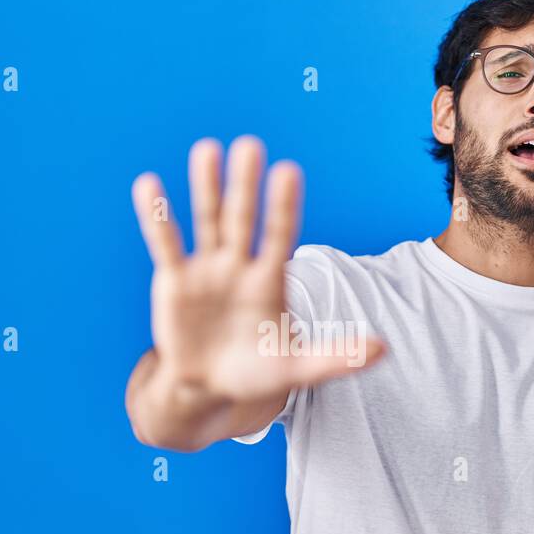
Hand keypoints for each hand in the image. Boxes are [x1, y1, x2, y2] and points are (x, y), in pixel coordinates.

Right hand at [131, 135, 384, 402]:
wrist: (207, 388)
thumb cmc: (256, 373)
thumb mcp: (297, 369)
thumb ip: (336, 357)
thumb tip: (384, 349)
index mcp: (271, 278)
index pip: (280, 235)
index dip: (283, 206)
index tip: (288, 171)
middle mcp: (239, 264)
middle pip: (242, 218)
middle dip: (244, 185)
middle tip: (249, 146)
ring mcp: (206, 268)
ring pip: (206, 220)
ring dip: (205, 188)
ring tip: (207, 150)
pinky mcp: (174, 279)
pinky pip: (165, 244)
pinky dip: (157, 217)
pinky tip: (149, 186)